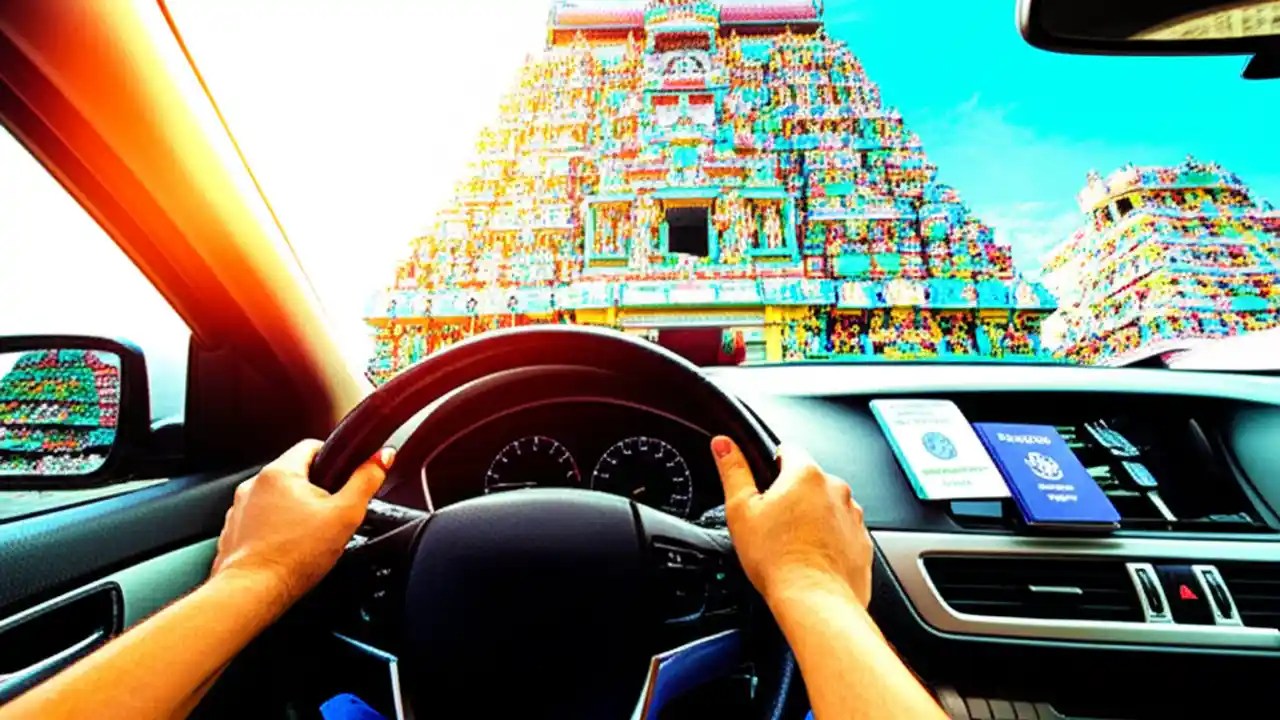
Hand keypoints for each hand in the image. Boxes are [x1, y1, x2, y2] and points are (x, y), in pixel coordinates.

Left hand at [211, 440, 394, 604]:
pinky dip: (274, 530)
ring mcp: (239, 509)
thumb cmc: (294, 556)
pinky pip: (260, 521)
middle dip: (315, 491)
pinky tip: (288, 548)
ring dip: (293, 511)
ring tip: (308, 537)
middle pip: (295, 475)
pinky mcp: (233, 532)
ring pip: (276, 499)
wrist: (252, 592)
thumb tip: (381, 458)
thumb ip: (366, 481)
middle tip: (330, 515)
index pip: (312, 446)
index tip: (343, 479)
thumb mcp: (345, 515)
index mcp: (280, 472)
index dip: (334, 460)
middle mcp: (253, 485)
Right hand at [711, 436, 871, 607]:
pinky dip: (828, 540)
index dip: (770, 464)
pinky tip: (810, 558)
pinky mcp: (862, 541)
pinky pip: (841, 531)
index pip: (787, 450)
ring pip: (826, 506)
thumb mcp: (741, 510)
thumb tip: (723, 444)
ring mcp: (853, 516)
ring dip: (811, 518)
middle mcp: (836, 489)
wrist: (815, 601)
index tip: (763, 486)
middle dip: (791, 496)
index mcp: (805, 474)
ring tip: (791, 545)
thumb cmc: (779, 560)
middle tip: (772, 524)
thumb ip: (733, 471)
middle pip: (808, 481)